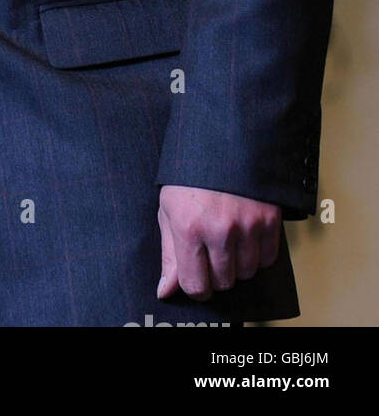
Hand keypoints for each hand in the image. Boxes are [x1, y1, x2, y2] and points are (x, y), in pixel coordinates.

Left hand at [157, 184, 281, 300]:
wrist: (222, 143)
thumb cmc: (188, 177)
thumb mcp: (168, 210)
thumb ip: (169, 255)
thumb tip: (165, 292)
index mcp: (188, 227)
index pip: (195, 285)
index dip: (195, 287)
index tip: (196, 278)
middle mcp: (219, 230)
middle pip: (223, 282)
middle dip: (215, 273)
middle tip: (210, 250)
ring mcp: (247, 226)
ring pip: (246, 273)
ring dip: (237, 264)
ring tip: (226, 238)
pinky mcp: (270, 221)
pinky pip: (267, 260)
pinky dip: (257, 254)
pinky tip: (245, 235)